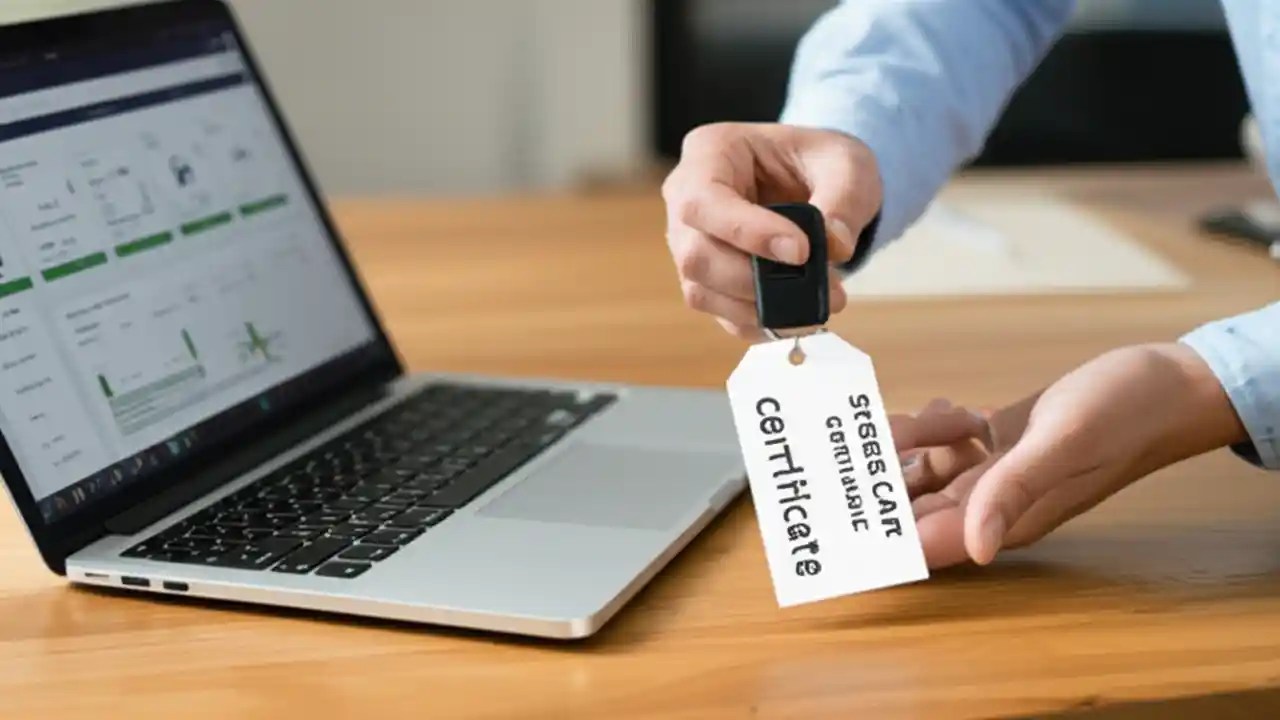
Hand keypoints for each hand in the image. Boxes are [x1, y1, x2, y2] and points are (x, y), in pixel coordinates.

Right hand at [661, 123, 881, 338]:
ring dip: (758, 306)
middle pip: (695, 254)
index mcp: (709, 153)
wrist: (814, 182)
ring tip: (816, 303)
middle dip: (754, 279)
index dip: (746, 232)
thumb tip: (834, 247)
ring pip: (701, 290)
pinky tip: (798, 315)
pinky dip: (760, 321)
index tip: (800, 251)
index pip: (704, 200)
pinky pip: (720, 313)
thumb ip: (844, 198)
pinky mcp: (706, 280)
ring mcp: (689, 243)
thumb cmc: (819, 161)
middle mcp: (685, 199)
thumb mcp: (846, 163)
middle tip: (820, 285)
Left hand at [893, 343, 1246, 568]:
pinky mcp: (1001, 447)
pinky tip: (956, 410)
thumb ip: (1015, 491)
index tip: (836, 509)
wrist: (1170, 384)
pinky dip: (936, 426)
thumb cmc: (1128, 412)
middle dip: (883, 474)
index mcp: (1005, 521)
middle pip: (908, 507)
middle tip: (879, 433)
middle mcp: (993, 507)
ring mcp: (996, 477)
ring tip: (946, 417)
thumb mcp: (1066, 443)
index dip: (874, 533)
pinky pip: (946, 446)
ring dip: (913, 442)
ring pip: (922, 472)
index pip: (921, 543)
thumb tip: (974, 551)